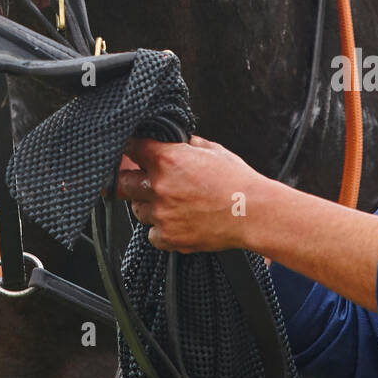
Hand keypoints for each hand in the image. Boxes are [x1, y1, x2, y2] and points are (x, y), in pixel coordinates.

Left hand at [116, 135, 263, 252]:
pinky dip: (160, 229)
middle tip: (147, 181)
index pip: (131, 149)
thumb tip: (174, 140)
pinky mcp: (168, 237)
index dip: (132, 150)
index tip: (133, 154)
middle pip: (124, 182)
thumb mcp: (211, 149)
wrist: (253, 212)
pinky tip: (176, 221)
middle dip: (134, 179)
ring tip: (169, 203)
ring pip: (137, 209)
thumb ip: (185, 144)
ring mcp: (161, 214)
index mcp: (167, 159)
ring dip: (147, 205)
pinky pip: (151, 234)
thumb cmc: (236, 180)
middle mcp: (159, 186)